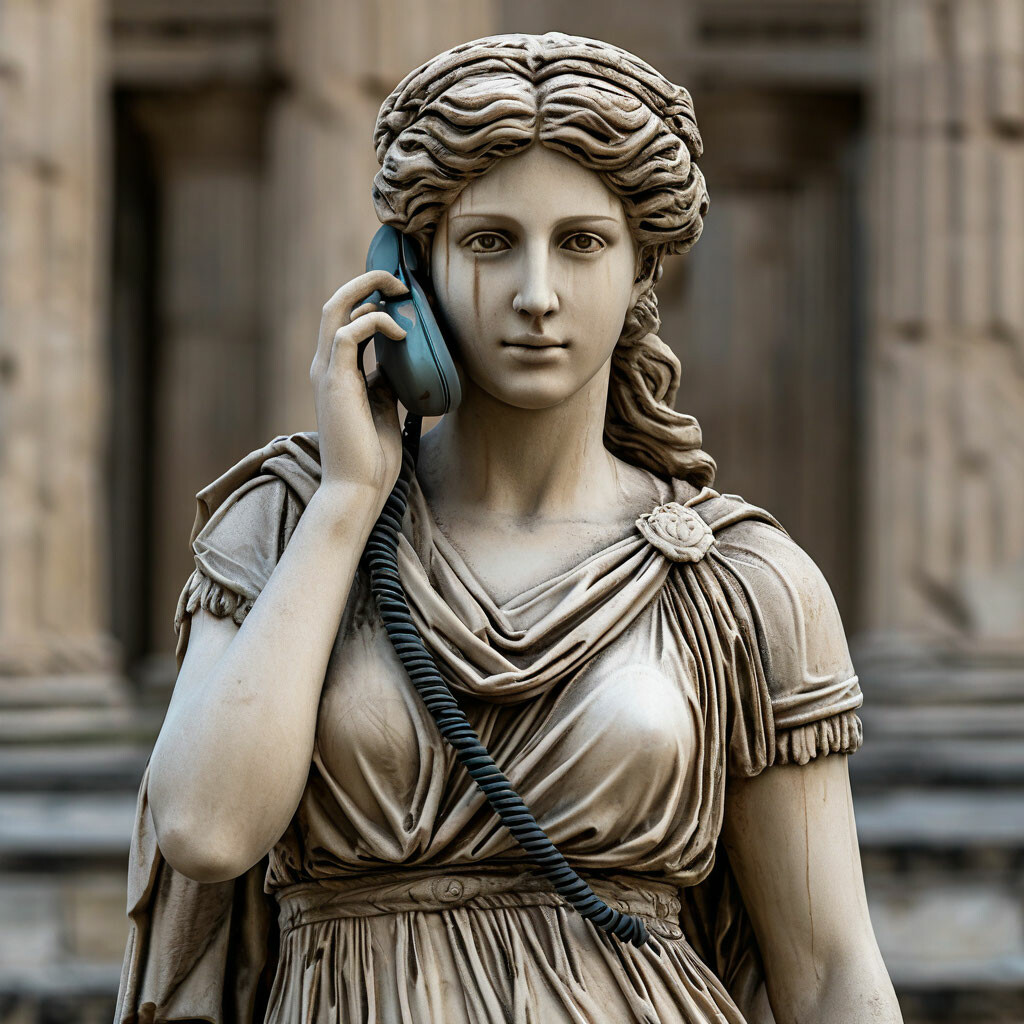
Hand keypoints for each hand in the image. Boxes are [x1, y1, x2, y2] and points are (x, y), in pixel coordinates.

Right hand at [310, 269, 408, 505]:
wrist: (358, 488)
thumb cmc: (372, 455)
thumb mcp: (385, 407)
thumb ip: (386, 381)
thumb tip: (401, 360)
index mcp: (336, 370)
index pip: (346, 316)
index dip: (371, 297)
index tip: (404, 293)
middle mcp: (326, 365)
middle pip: (336, 302)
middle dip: (368, 281)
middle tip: (402, 280)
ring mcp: (327, 372)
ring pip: (335, 307)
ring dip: (370, 291)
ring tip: (403, 293)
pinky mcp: (335, 382)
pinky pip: (347, 333)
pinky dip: (375, 323)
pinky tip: (401, 335)